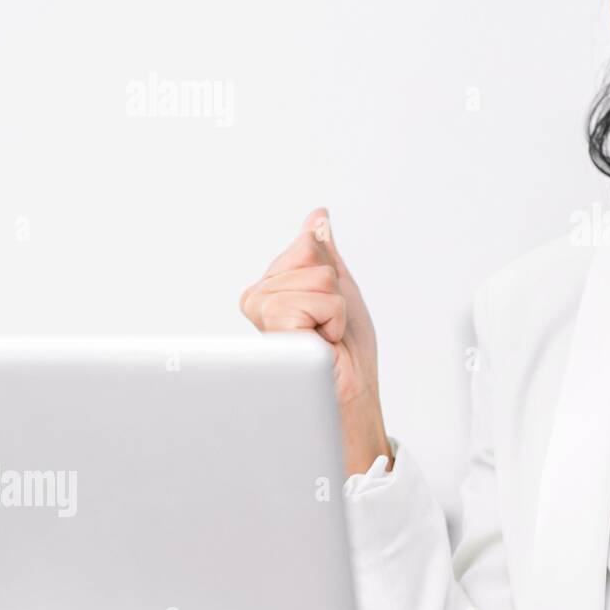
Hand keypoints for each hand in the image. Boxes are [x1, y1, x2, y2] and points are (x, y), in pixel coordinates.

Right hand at [239, 207, 391, 476]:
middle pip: (311, 255)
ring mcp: (262, 313)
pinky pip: (319, 300)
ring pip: (318, 278)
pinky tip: (321, 344)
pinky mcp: (273, 328)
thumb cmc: (344, 351)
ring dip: (336, 310)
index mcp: (269, 286)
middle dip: (334, 291)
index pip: (308, 243)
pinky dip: (334, 321)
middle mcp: (257, 298)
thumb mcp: (338, 290)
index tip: (328, 310)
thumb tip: (318, 217)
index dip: (332, 276)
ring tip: (326, 337)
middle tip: (329, 326)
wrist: (351, 392)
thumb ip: (323, 253)